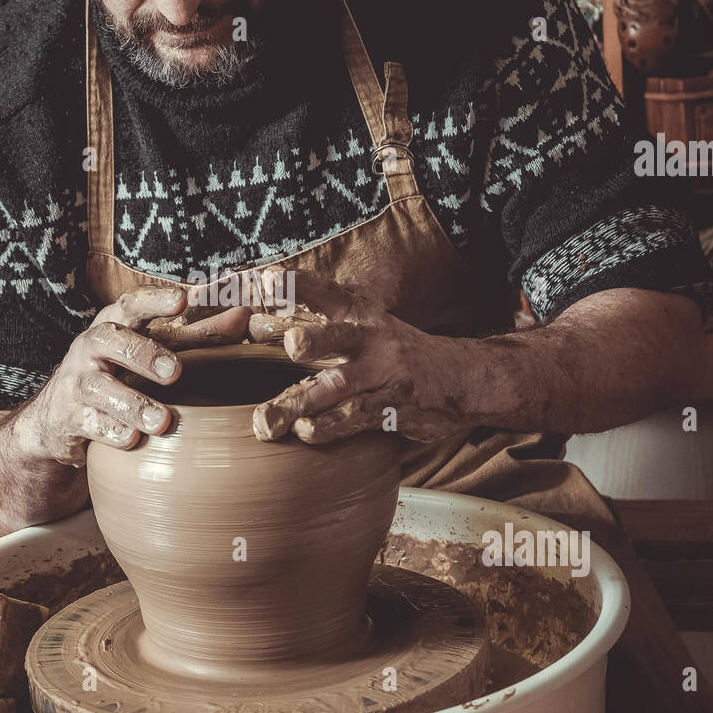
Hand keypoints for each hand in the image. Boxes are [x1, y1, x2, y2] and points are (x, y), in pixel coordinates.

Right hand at [29, 285, 250, 464]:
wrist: (61, 415)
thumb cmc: (120, 372)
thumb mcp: (154, 349)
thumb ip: (198, 335)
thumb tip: (243, 316)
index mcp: (116, 323)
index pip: (132, 303)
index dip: (156, 299)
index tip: (183, 298)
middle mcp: (91, 347)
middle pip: (110, 339)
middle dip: (142, 354)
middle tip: (174, 372)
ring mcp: (76, 382)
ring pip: (98, 387)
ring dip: (131, 404)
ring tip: (161, 422)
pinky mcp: (68, 416)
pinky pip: (88, 423)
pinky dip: (110, 432)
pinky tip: (131, 441)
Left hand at [250, 269, 474, 444]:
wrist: (463, 378)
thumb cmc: (394, 351)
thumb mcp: (362, 324)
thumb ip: (313, 321)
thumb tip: (249, 321)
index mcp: (358, 310)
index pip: (323, 291)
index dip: (293, 285)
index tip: (261, 280)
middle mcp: (372, 335)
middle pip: (338, 334)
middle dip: (312, 339)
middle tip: (289, 345)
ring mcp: (386, 371)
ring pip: (340, 385)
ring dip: (301, 403)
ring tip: (266, 421)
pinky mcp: (396, 405)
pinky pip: (357, 417)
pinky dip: (328, 427)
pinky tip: (304, 432)